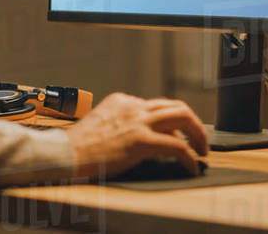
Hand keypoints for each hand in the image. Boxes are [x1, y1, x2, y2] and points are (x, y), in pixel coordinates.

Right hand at [62, 92, 207, 179]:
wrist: (65, 153)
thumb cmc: (79, 146)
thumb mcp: (101, 124)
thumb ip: (122, 124)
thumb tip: (143, 137)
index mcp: (122, 101)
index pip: (156, 106)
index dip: (171, 123)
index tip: (176, 135)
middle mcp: (133, 106)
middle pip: (175, 106)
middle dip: (193, 123)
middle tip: (199, 140)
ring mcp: (138, 122)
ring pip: (182, 117)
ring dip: (198, 134)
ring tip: (202, 151)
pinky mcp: (141, 141)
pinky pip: (177, 146)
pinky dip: (189, 157)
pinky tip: (191, 166)